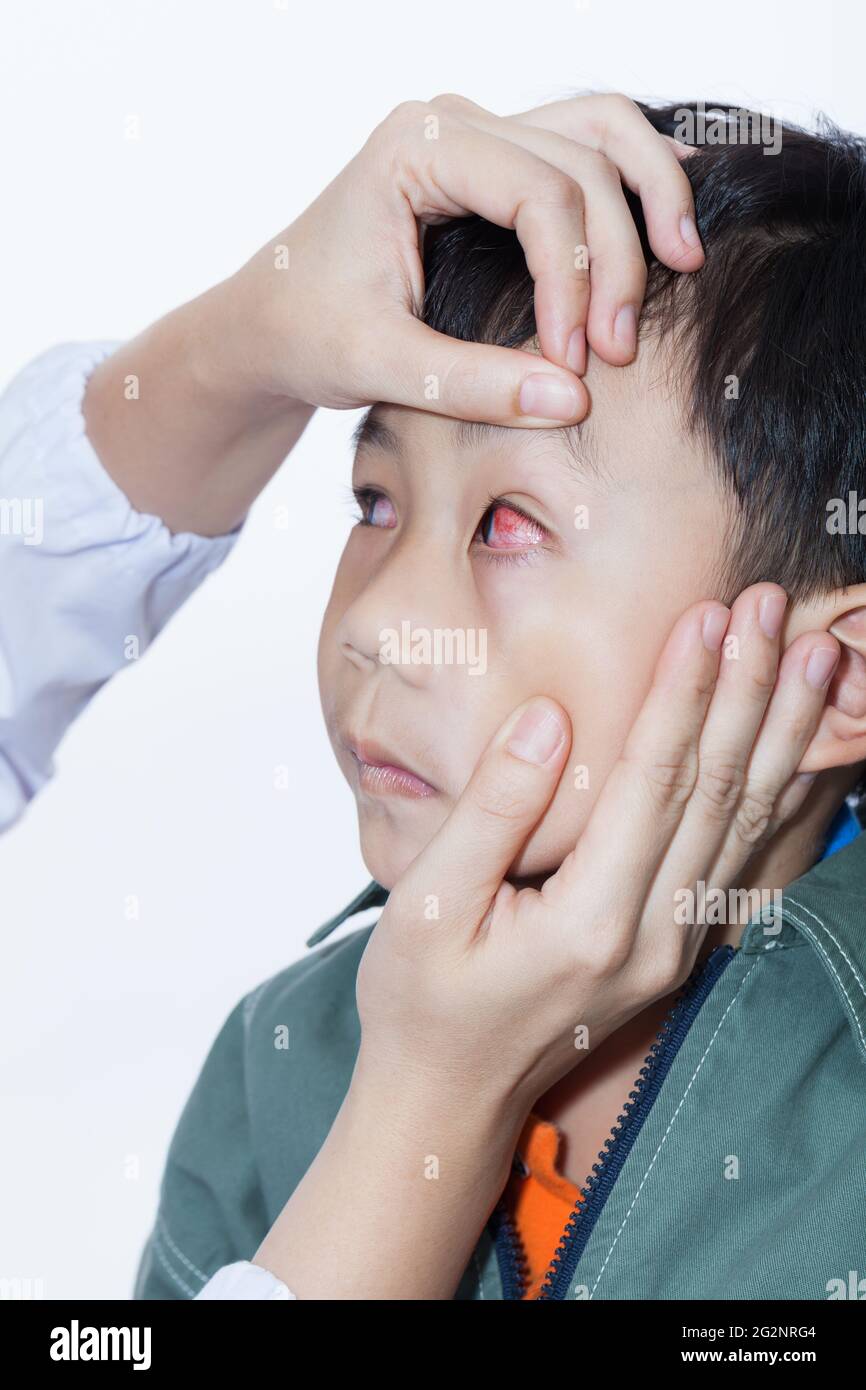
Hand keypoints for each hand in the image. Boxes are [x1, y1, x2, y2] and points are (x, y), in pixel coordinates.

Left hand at [223, 91, 703, 424]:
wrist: (267, 326)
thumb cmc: (306, 333)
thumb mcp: (381, 366)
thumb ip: (474, 384)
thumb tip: (574, 400)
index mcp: (416, 147)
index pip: (538, 192)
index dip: (574, 277)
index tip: (575, 362)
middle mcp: (453, 123)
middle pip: (583, 158)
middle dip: (617, 254)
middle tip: (620, 349)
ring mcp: (479, 139)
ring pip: (600, 132)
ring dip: (650, 196)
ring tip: (684, 264)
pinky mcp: (495, 170)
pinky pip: (585, 152)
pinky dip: (632, 187)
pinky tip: (664, 235)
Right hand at [354, 583, 838, 1113]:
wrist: (450, 1095)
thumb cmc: (423, 999)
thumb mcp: (428, 902)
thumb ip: (492, 807)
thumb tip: (548, 718)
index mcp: (589, 921)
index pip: (653, 781)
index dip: (683, 693)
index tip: (708, 615)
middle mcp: (650, 936)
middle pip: (716, 793)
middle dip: (749, 691)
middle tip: (776, 609)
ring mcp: (672, 948)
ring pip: (745, 823)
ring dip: (781, 734)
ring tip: (817, 659)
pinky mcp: (674, 947)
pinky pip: (741, 857)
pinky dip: (775, 792)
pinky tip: (796, 745)